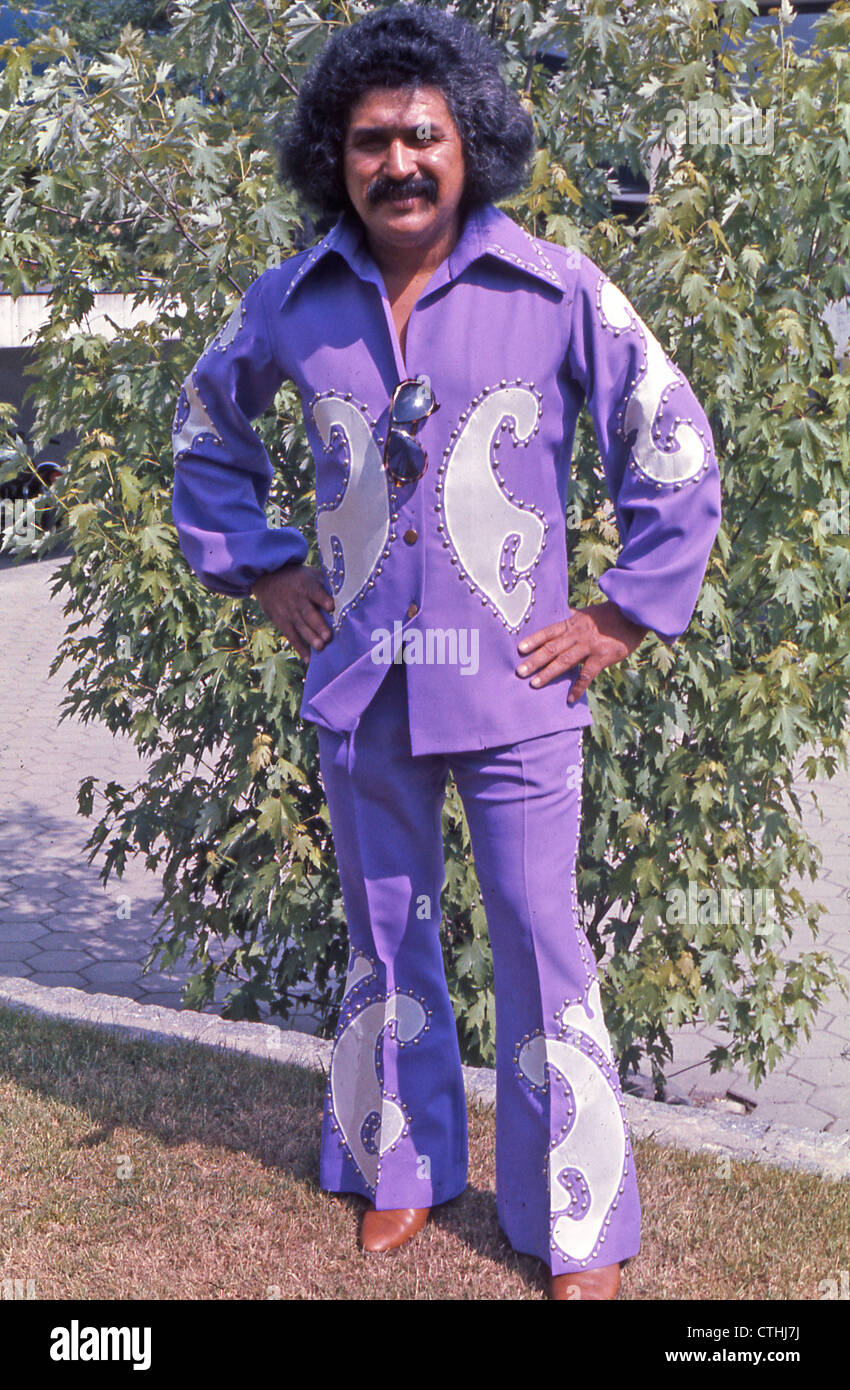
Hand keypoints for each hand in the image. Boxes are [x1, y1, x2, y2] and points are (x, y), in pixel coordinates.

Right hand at [251, 564, 334, 660]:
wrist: (267, 578)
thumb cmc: (297, 578)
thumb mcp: (310, 575)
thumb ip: (325, 585)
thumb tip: (348, 595)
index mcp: (307, 586)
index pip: (315, 592)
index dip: (323, 599)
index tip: (331, 606)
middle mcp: (297, 600)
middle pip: (308, 613)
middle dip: (318, 625)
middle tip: (328, 636)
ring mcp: (289, 612)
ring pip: (301, 626)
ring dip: (311, 638)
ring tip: (320, 647)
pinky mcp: (282, 622)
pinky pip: (292, 637)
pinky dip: (300, 648)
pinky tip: (308, 659)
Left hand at [515, 600, 647, 702]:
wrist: (633, 615)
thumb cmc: (610, 615)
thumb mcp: (588, 613)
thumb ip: (573, 617)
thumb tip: (562, 614)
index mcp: (572, 623)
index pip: (549, 631)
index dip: (534, 640)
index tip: (519, 649)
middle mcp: (577, 634)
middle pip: (552, 648)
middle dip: (534, 660)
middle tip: (520, 672)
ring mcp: (589, 646)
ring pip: (565, 661)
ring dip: (548, 673)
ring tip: (535, 684)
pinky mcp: (602, 657)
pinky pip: (587, 674)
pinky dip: (578, 688)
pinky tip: (570, 698)